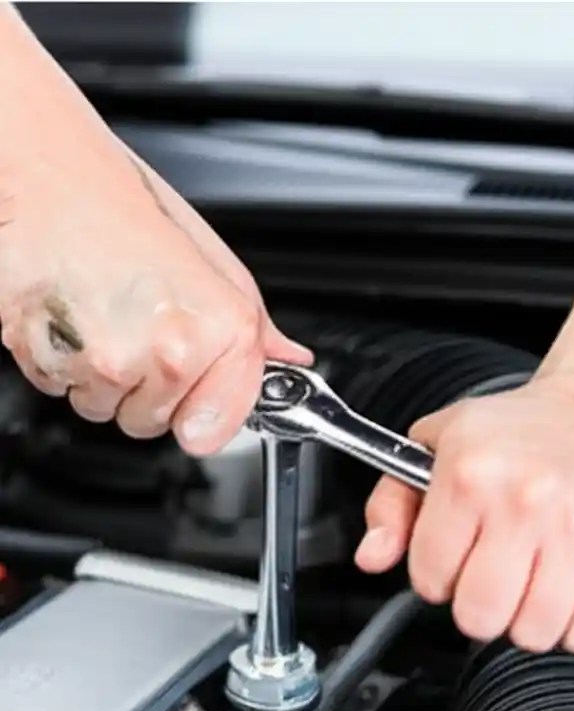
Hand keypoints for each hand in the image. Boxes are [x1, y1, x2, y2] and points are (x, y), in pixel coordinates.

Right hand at [0, 139, 310, 454]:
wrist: (50, 181)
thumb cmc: (126, 210)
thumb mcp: (213, 263)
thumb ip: (255, 325)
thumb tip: (288, 360)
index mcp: (222, 328)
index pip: (215, 430)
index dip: (203, 413)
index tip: (195, 395)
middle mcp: (169, 351)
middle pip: (155, 423)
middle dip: (148, 388)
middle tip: (139, 328)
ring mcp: (107, 360)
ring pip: (105, 411)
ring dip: (103, 376)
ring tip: (104, 315)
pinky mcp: (50, 361)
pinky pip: (62, 392)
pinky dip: (64, 364)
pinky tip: (74, 317)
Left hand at [355, 372, 573, 655]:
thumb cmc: (514, 432)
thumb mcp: (434, 445)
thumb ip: (390, 503)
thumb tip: (373, 556)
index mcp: (472, 472)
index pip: (430, 578)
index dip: (437, 574)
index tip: (458, 554)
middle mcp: (527, 498)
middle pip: (479, 615)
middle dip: (479, 603)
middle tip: (495, 572)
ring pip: (533, 632)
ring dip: (527, 617)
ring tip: (533, 577)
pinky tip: (569, 587)